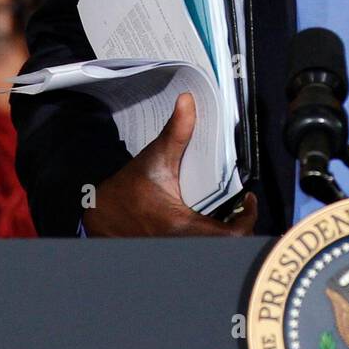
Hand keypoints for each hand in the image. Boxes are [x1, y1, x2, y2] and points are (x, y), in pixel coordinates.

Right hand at [85, 91, 256, 236]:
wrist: (100, 212)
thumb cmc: (126, 190)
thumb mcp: (154, 158)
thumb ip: (176, 131)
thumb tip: (187, 102)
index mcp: (181, 225)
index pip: (231, 235)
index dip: (247, 218)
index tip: (248, 201)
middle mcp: (182, 242)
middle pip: (227, 241)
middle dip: (238, 222)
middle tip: (240, 203)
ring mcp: (179, 246)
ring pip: (215, 243)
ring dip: (225, 227)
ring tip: (229, 207)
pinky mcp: (176, 246)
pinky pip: (202, 242)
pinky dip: (211, 230)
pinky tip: (210, 214)